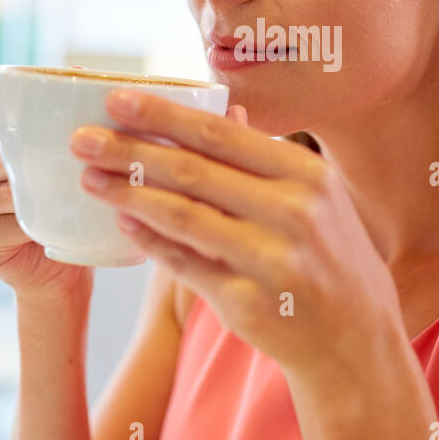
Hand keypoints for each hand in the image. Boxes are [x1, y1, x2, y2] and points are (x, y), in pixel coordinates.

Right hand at [0, 91, 92, 307]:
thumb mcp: (72, 164)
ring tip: (66, 189)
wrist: (63, 271)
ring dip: (30, 191)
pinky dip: (27, 223)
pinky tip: (51, 221)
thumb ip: (70, 125)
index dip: (21, 108)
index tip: (60, 108)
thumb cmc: (71, 209)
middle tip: (73, 157)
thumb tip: (82, 72)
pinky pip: (0, 223)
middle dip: (30, 156)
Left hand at [69, 89, 404, 380]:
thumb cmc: (331, 256)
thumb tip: (220, 107)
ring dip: (128, 195)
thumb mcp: (317, 198)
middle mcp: (292, 213)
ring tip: (90, 178)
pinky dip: (151, 241)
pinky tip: (123, 223)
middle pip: (193, 172)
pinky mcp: (248, 303)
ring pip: (183, 217)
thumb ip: (265, 157)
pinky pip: (186, 264)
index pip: (220, 134)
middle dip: (129, 151)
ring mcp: (270, 261)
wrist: (357, 340)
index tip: (115, 100)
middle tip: (82, 139)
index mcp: (306, 175)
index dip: (163, 115)